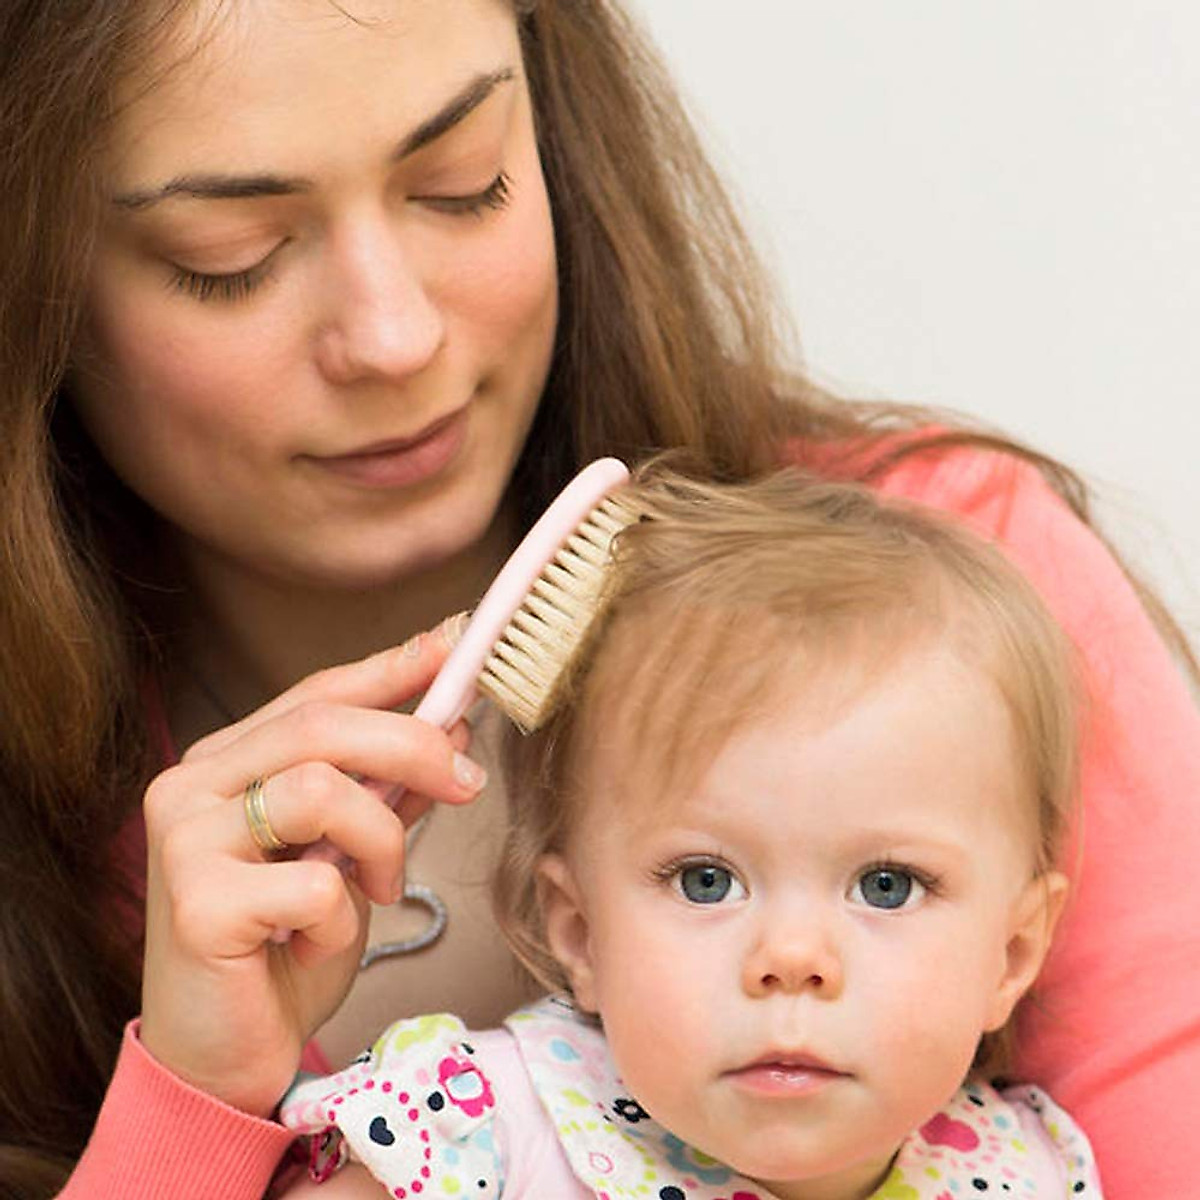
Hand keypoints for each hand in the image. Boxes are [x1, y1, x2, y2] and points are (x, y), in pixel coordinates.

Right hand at [138, 617, 486, 1116]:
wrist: (223, 1058)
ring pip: (321, 788)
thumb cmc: (285, 948)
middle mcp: (193, 785)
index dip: (390, 668)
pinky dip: (342, 916)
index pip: (316, 692)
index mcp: (227, 762)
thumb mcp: (349, 856)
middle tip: (467, 783)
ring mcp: (185, 839)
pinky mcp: (195, 903)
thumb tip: (454, 733)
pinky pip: (314, 880)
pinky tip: (318, 943)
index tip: (454, 647)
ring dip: (382, 840)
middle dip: (414, 745)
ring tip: (380, 889)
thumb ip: (386, 792)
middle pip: (321, 725)